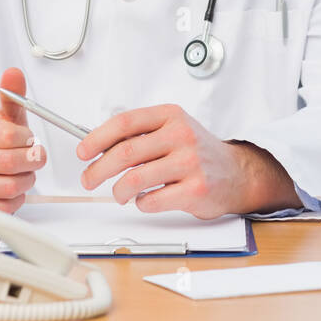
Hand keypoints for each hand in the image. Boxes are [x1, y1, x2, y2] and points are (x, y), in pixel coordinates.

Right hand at [0, 67, 44, 214]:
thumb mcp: (2, 118)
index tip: (28, 140)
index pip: (8, 135)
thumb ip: (12, 96)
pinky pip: (3, 208)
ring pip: (10, 186)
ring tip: (20, 174)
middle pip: (10, 162)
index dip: (28, 139)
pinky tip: (8, 190)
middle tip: (33, 159)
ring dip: (25, 181)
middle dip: (31, 161)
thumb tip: (13, 73)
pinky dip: (14, 201)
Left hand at [76, 104, 255, 218]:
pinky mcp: (195, 189)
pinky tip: (145, 199)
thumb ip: (141, 134)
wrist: (237, 173)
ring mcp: (189, 163)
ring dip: (118, 191)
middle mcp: (181, 136)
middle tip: (89, 179)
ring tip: (119, 194)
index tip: (83, 152)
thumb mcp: (172, 129)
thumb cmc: (197, 152)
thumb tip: (97, 144)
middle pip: (125, 153)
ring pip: (134, 179)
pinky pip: (151, 200)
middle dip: (98, 169)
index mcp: (171, 116)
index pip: (125, 123)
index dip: (97, 138)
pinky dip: (140, 203)